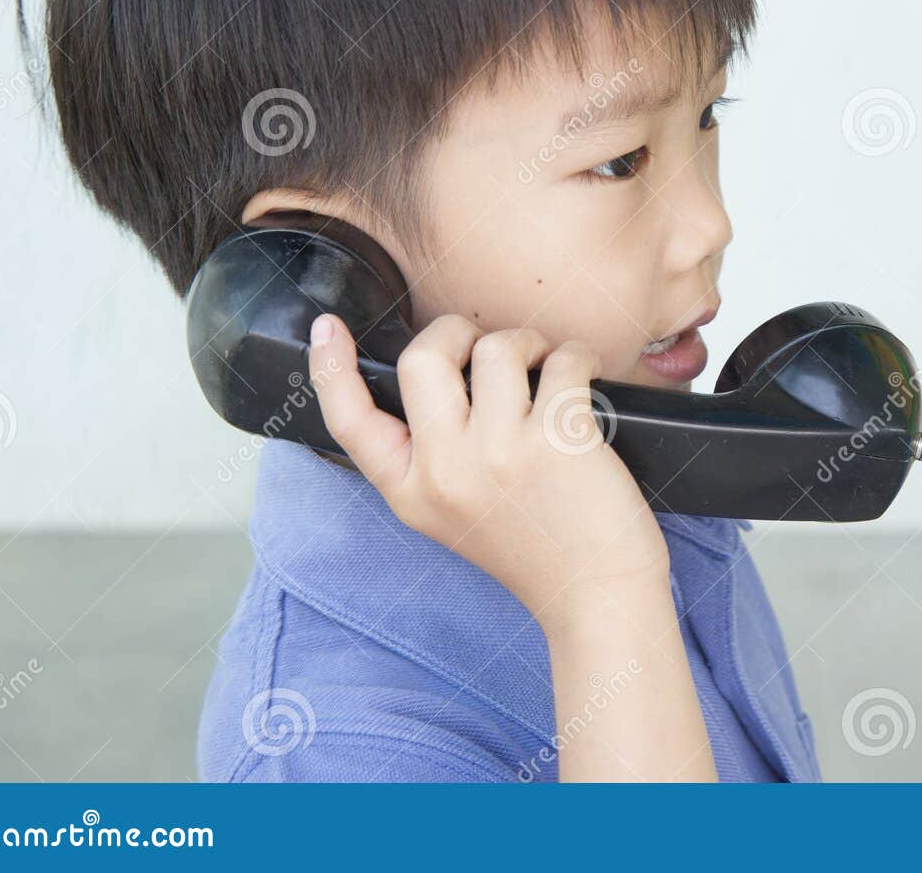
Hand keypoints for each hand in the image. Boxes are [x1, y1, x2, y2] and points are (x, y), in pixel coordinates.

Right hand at [306, 313, 670, 624]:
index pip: (349, 421)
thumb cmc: (534, 545)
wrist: (596, 596)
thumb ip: (431, 455)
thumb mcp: (452, 513)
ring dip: (528, 341)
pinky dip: (579, 357)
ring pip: (496, 347)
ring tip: (547, 364)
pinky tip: (585, 375)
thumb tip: (436, 371)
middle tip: (489, 347)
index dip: (328, 367)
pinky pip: (563, 361)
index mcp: (410, 491)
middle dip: (456, 331)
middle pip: (422, 358)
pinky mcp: (556, 442)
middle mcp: (445, 471)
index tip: (325, 326)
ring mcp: (499, 455)